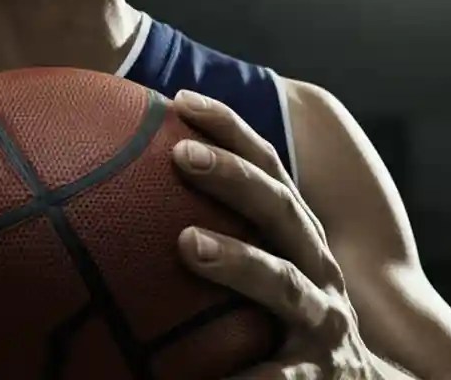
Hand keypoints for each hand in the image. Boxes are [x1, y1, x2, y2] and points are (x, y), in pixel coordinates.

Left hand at [169, 89, 382, 379]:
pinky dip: (247, 373)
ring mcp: (323, 322)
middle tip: (182, 153)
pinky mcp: (318, 376)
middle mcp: (317, 269)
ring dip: (238, 259)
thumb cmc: (293, 326)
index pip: (268, 169)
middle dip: (234, 176)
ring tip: (188, 243)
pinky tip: (207, 373)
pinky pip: (278, 375)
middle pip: (279, 209)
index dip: (231, 128)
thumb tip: (127, 210)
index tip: (181, 98)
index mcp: (300, 239)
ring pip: (282, 284)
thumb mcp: (267, 277)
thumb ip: (217, 241)